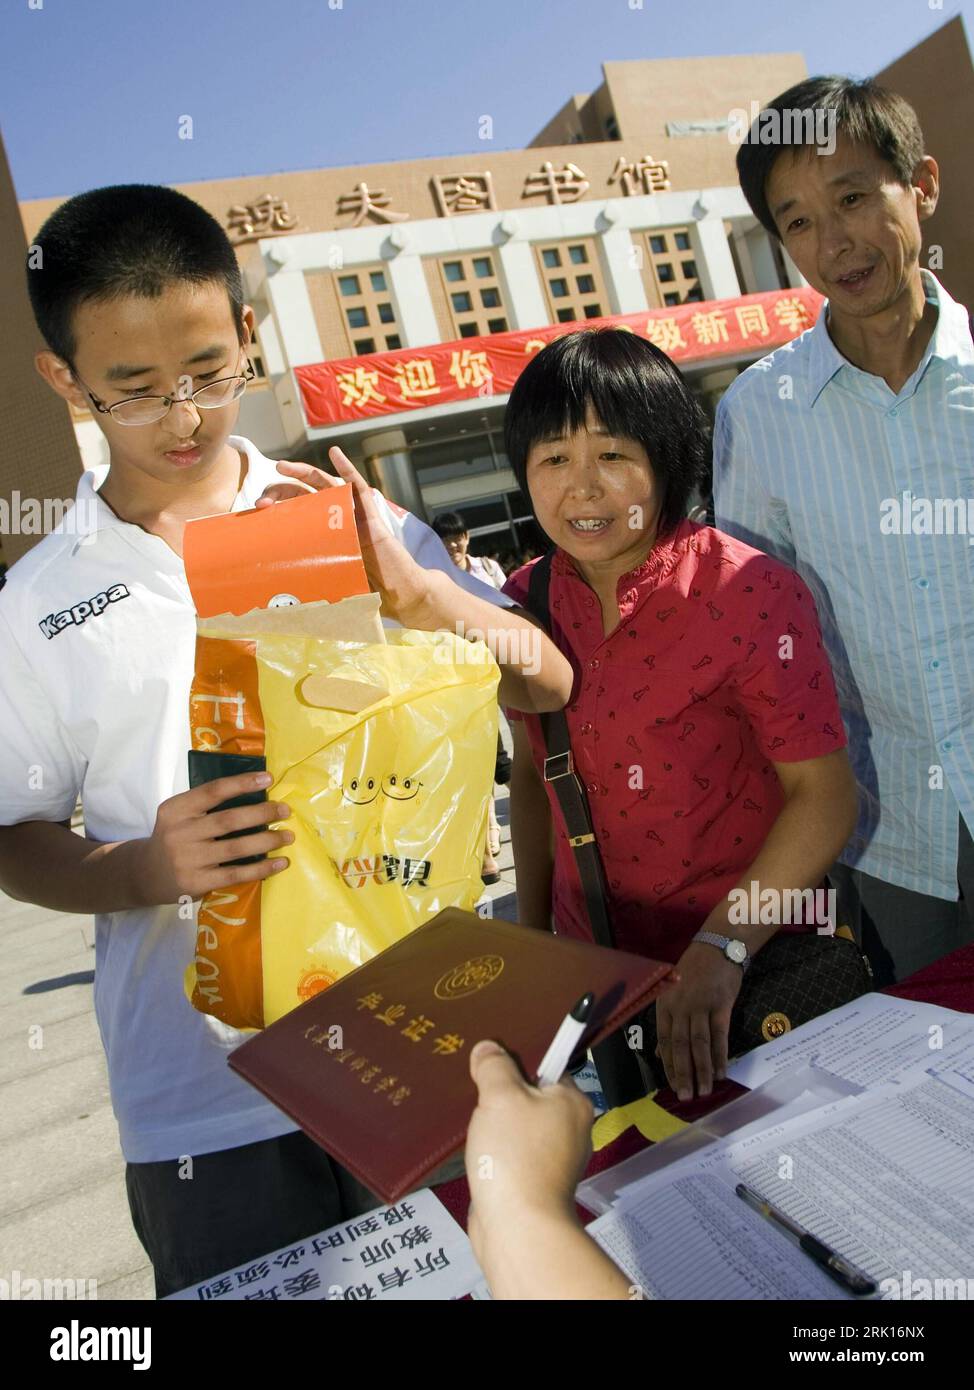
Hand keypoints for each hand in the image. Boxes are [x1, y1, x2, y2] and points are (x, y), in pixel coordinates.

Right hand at [138, 772, 292, 904]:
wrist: (145, 874)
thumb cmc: (173, 838)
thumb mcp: (178, 815)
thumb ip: (206, 806)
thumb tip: (255, 793)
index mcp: (176, 809)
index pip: (213, 791)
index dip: (242, 783)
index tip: (268, 778)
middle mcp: (180, 833)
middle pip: (228, 819)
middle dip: (262, 813)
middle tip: (285, 810)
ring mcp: (188, 859)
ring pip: (236, 847)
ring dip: (267, 840)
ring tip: (288, 836)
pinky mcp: (197, 883)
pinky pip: (235, 873)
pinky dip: (261, 868)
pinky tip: (279, 863)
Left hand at [255, 449, 434, 625]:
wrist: (400, 594)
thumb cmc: (369, 593)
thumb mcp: (332, 585)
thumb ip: (314, 583)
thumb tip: (281, 606)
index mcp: (326, 536)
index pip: (299, 515)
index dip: (279, 511)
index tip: (259, 512)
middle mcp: (338, 522)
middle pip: (307, 497)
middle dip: (283, 492)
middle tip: (264, 495)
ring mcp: (355, 516)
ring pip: (327, 486)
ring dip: (305, 473)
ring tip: (283, 466)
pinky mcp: (372, 516)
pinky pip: (359, 488)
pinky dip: (347, 469)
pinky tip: (335, 453)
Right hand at [465, 1039, 593, 1268]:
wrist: (518, 1226)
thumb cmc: (515, 1155)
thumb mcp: (500, 1096)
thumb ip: (494, 1066)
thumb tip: (488, 1048)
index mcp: (573, 1102)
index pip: (546, 1066)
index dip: (516, 1061)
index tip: (490, 1062)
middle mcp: (571, 1129)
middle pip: (531, 1096)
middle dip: (501, 1095)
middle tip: (474, 1090)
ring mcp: (554, 1159)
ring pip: (519, 1126)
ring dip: (495, 1124)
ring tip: (471, 1120)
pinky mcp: (535, 1182)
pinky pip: (513, 1153)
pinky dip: (495, 1150)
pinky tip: (476, 1149)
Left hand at [655, 941, 743, 1100]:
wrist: (718, 947)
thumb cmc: (694, 970)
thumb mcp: (674, 993)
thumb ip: (668, 1023)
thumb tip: (661, 1052)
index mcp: (666, 1005)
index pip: (665, 1041)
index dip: (668, 1065)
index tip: (671, 1086)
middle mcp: (681, 1007)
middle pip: (681, 1046)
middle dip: (683, 1074)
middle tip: (686, 1097)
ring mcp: (701, 1006)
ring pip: (699, 1044)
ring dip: (702, 1070)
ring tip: (704, 1091)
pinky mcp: (721, 1005)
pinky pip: (720, 1035)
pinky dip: (720, 1056)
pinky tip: (721, 1072)